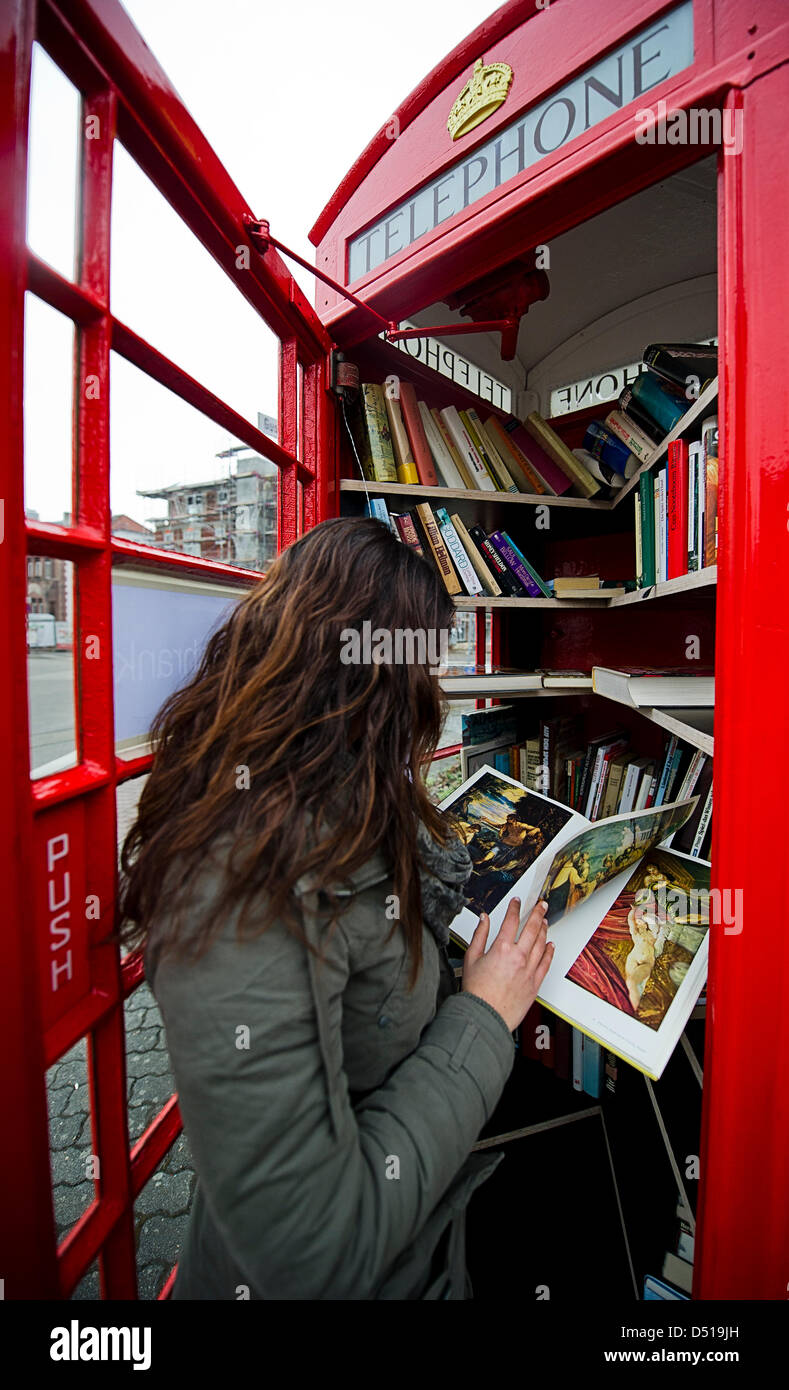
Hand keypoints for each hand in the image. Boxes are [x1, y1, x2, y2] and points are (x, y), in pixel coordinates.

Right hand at [461, 897, 554, 1032]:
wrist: (485, 1015)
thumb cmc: (476, 992)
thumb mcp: (470, 958)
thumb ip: (479, 935)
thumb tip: (484, 919)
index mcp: (501, 949)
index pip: (512, 921)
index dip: (515, 908)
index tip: (517, 902)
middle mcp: (518, 957)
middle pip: (532, 928)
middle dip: (538, 913)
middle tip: (542, 905)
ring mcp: (529, 970)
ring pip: (542, 944)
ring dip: (544, 930)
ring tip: (545, 921)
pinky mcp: (535, 983)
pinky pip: (546, 963)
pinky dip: (550, 952)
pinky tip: (551, 945)